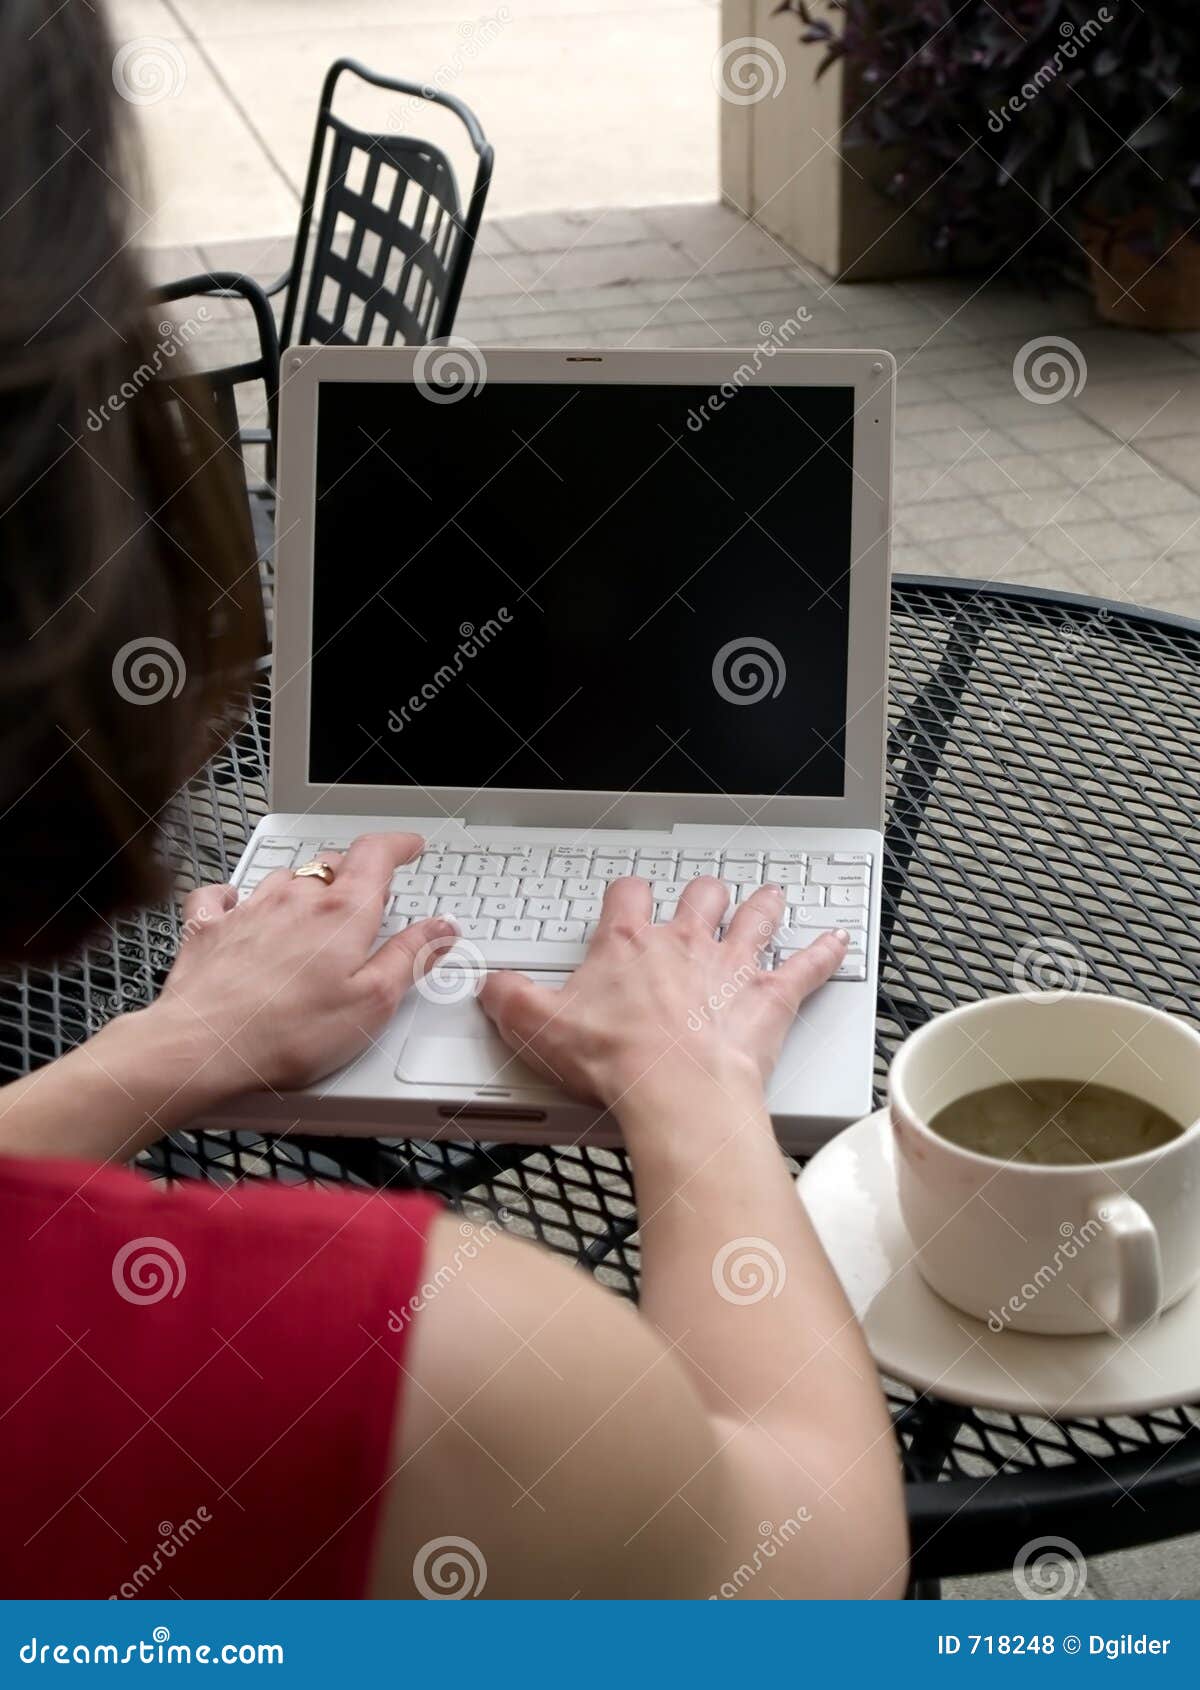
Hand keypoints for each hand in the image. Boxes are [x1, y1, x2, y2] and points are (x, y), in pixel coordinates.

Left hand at [150, 832, 456, 1094]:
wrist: (204, 1046)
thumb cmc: (287, 1033)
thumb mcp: (372, 1002)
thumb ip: (410, 957)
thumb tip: (442, 928)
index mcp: (342, 913)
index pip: (376, 854)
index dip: (398, 844)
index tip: (409, 846)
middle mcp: (294, 899)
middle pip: (332, 863)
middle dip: (354, 871)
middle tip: (369, 891)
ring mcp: (248, 909)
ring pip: (283, 877)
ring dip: (303, 884)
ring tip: (313, 905)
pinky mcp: (209, 929)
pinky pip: (221, 894)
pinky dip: (234, 895)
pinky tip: (236, 903)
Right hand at [479, 877, 847, 1110]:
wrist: (675, 1092)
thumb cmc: (617, 1063)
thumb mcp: (538, 1029)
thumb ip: (510, 1000)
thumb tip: (490, 985)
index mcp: (629, 946)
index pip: (629, 896)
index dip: (630, 896)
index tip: (630, 902)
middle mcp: (685, 944)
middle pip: (699, 895)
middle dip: (703, 894)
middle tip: (705, 900)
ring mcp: (732, 966)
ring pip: (755, 916)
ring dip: (763, 906)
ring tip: (769, 898)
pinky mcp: (770, 997)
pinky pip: (806, 965)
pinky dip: (824, 953)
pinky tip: (836, 941)